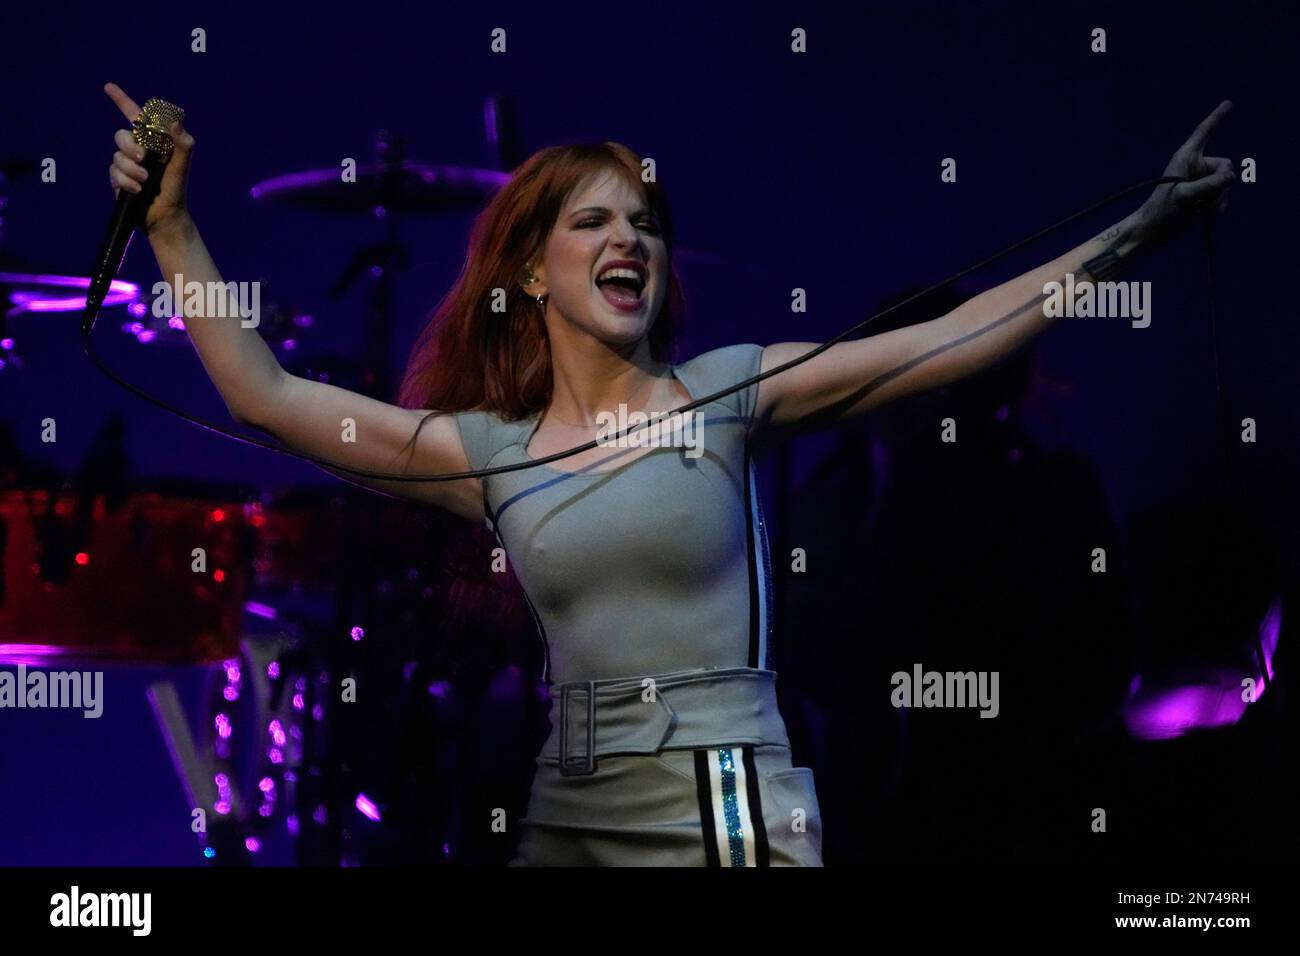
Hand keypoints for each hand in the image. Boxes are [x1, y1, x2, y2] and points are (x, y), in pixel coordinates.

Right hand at [104, 81, 194, 238]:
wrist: (164, 217)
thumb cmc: (176, 191)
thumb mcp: (182, 166)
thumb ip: (183, 144)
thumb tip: (175, 123)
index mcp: (154, 143)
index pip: (136, 118)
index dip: (122, 101)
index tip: (109, 87)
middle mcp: (139, 150)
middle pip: (121, 136)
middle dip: (130, 146)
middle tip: (144, 159)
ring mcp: (127, 164)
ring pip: (116, 156)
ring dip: (131, 169)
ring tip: (145, 181)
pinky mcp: (118, 178)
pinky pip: (113, 172)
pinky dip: (125, 181)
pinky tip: (137, 191)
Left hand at [1134, 100, 1235, 240]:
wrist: (1152, 233)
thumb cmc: (1160, 211)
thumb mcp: (1184, 196)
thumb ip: (1209, 185)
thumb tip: (1230, 178)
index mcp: (1185, 157)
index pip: (1204, 133)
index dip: (1216, 118)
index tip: (1228, 103)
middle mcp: (1194, 166)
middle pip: (1225, 166)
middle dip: (1220, 184)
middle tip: (1202, 199)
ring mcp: (1200, 182)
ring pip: (1226, 184)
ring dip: (1218, 200)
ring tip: (1199, 210)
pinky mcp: (1203, 197)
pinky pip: (1223, 197)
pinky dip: (1217, 208)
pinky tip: (1204, 216)